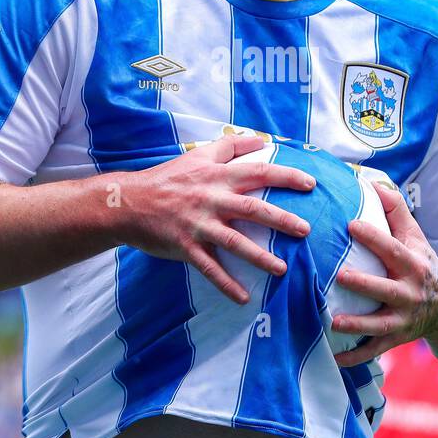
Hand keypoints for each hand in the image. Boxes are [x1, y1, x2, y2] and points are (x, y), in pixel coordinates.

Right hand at [118, 133, 314, 303]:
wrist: (128, 202)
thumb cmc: (167, 178)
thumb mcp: (198, 155)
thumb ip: (230, 146)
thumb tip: (260, 140)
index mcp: (217, 177)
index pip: (258, 172)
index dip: (285, 177)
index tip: (310, 184)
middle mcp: (211, 199)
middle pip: (252, 209)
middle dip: (281, 219)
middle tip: (305, 230)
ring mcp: (198, 225)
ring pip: (235, 242)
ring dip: (260, 257)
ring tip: (282, 269)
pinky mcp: (185, 247)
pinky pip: (209, 268)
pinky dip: (226, 284)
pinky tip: (244, 297)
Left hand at [330, 181, 437, 366]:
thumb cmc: (422, 264)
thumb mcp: (415, 238)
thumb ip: (395, 211)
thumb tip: (371, 182)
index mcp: (413, 266)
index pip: (393, 250)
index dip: (374, 237)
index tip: (350, 224)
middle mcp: (410, 295)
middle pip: (386, 291)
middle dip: (364, 285)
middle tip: (340, 276)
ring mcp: (403, 321)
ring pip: (379, 327)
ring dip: (357, 326)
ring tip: (332, 321)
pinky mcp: (395, 340)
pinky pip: (373, 351)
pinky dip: (353, 357)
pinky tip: (331, 357)